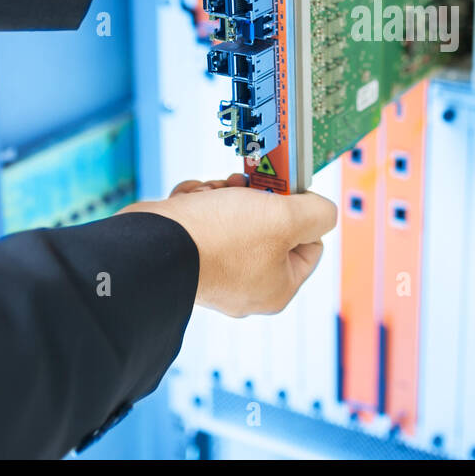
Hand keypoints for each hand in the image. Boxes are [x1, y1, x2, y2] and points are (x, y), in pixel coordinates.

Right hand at [120, 174, 337, 316]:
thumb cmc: (218, 238)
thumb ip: (318, 213)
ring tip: (210, 196)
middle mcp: (248, 286)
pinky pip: (204, 221)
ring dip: (223, 196)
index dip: (299, 212)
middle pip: (270, 226)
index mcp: (278, 288)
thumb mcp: (286, 218)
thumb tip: (325, 212)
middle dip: (255, 199)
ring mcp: (216, 272)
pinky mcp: (188, 256)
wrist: (150, 245)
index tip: (281, 193)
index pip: (311, 244)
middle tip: (242, 187)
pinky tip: (189, 204)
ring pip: (235, 217)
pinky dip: (198, 204)